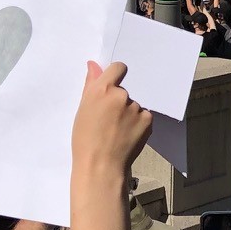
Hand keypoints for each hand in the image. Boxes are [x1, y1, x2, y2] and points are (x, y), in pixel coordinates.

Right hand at [74, 61, 151, 177]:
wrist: (100, 165)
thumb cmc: (85, 139)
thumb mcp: (82, 110)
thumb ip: (91, 84)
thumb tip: (94, 64)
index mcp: (102, 90)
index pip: (118, 68)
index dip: (116, 75)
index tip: (113, 85)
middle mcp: (121, 95)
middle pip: (124, 91)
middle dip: (118, 102)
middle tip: (108, 120)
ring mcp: (137, 107)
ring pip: (134, 105)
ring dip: (128, 113)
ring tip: (117, 131)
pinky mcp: (148, 120)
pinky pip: (143, 116)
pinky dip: (138, 123)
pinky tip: (127, 135)